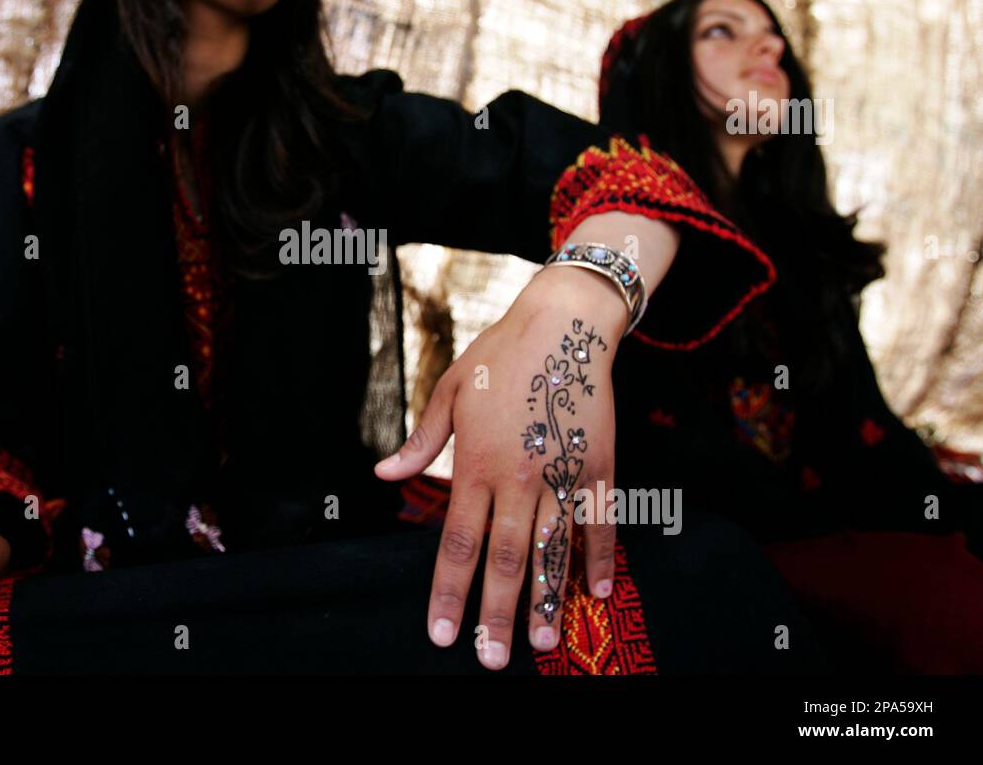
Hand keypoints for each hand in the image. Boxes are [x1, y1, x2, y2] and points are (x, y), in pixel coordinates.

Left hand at [375, 266, 626, 669]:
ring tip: (542, 643)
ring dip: (547, 600)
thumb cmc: (497, 356)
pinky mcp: (600, 466)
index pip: (457, 543)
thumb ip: (421, 442)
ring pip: (554, 550)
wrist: (561, 323)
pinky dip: (599, 559)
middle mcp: (519, 477)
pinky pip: (600, 523)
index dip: (448, 592)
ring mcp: (564, 474)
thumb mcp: (447, 391)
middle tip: (493, 661)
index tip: (440, 633)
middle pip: (506, 559)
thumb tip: (383, 473)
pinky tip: (595, 594)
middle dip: (497, 615)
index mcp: (476, 464)